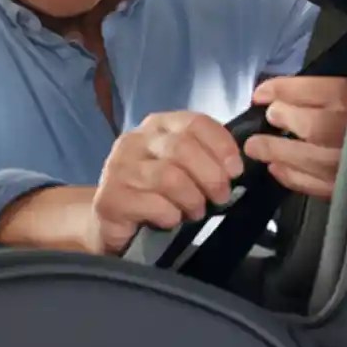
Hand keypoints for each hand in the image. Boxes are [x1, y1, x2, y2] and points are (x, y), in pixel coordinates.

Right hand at [86, 111, 244, 254]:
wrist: (112, 224)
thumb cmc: (155, 193)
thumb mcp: (181, 167)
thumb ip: (203, 156)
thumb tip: (235, 165)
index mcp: (157, 126)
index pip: (195, 122)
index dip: (222, 145)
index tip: (236, 170)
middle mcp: (135, 140)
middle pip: (183, 148)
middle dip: (211, 176)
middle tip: (221, 197)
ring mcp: (119, 167)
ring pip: (170, 177)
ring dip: (192, 198)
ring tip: (196, 212)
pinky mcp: (111, 197)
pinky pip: (154, 204)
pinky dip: (172, 215)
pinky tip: (171, 221)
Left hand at [243, 75, 346, 198]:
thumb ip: (341, 86)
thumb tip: (294, 90)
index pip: (312, 90)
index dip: (281, 89)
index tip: (263, 92)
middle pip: (310, 126)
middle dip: (281, 119)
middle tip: (266, 118)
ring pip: (309, 158)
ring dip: (277, 151)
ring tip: (258, 147)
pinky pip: (317, 185)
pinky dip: (293, 177)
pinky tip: (279, 169)